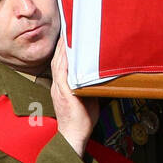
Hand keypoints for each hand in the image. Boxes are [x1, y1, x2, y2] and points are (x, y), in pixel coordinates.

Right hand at [51, 36, 97, 156]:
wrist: (74, 135)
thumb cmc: (82, 118)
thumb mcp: (88, 96)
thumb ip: (91, 83)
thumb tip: (103, 73)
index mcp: (63, 84)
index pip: (62, 61)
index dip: (64, 47)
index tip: (70, 33)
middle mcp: (59, 84)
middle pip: (59, 58)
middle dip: (63, 41)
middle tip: (69, 27)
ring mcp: (60, 88)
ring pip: (59, 62)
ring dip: (64, 47)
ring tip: (69, 33)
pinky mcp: (64, 93)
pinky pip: (62, 74)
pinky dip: (65, 61)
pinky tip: (68, 52)